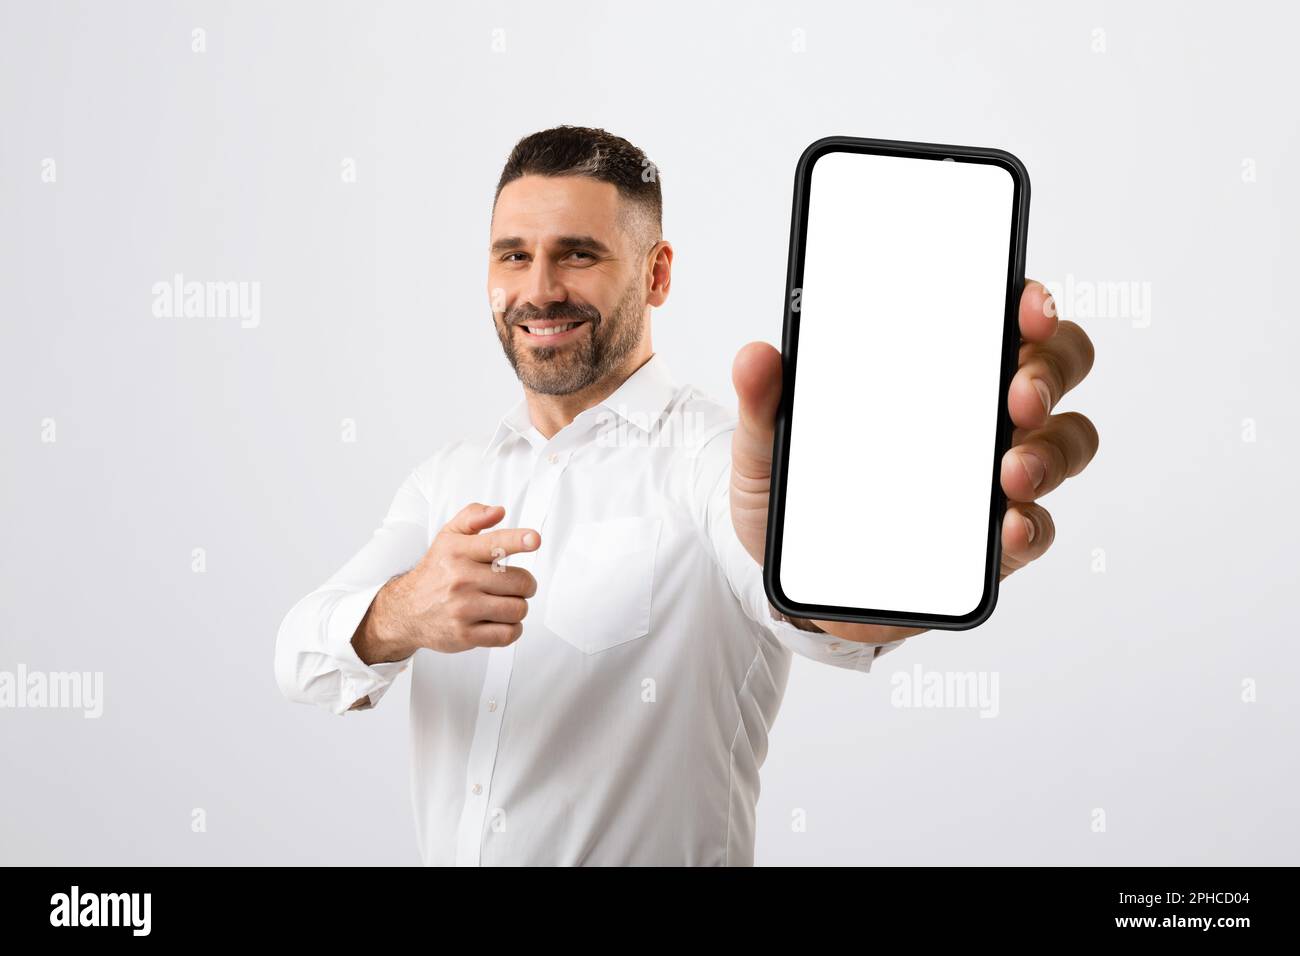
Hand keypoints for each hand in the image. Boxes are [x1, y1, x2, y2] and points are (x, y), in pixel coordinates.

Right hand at [352, 502, 539, 661]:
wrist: (406, 610)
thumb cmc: (436, 572)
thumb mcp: (449, 536)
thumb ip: (473, 517)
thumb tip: (498, 511)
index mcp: (458, 551)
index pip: (495, 543)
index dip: (518, 540)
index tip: (534, 540)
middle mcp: (460, 579)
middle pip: (520, 582)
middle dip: (525, 585)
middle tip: (513, 585)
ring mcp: (462, 609)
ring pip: (518, 609)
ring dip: (518, 607)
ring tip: (504, 603)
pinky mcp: (465, 635)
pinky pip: (508, 634)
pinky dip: (512, 629)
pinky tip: (499, 621)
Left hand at [729, 278, 1098, 644]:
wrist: (794, 587)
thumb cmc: (796, 502)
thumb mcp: (766, 451)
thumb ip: (762, 405)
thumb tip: (755, 357)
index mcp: (933, 375)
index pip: (1002, 320)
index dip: (1030, 305)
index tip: (1026, 308)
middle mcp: (978, 418)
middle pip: (1053, 371)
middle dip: (1048, 373)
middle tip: (1018, 395)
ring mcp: (993, 481)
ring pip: (1064, 444)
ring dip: (1051, 450)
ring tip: (1013, 470)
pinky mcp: (993, 547)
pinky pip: (1038, 530)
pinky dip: (1034, 524)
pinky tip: (1011, 523)